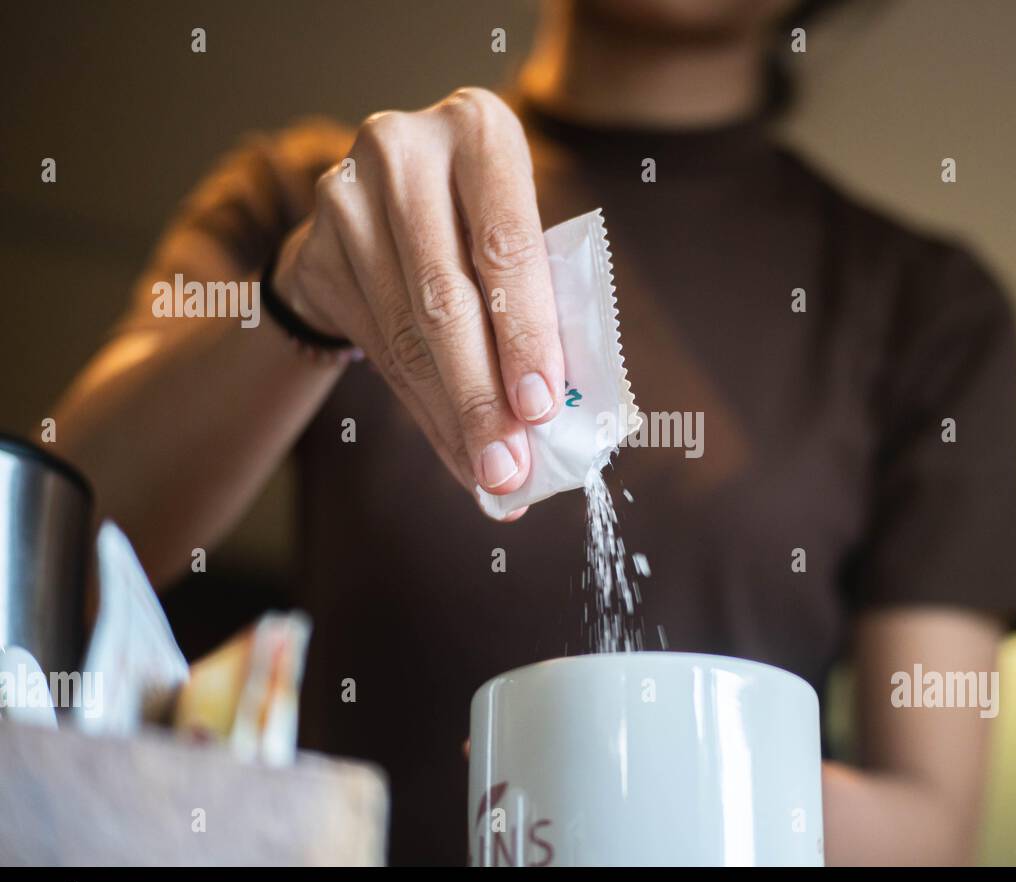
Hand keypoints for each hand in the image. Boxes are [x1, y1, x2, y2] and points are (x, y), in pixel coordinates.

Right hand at [271, 88, 563, 517]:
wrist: (377, 209)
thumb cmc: (477, 225)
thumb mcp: (514, 233)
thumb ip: (538, 299)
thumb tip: (558, 416)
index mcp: (478, 130)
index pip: (505, 243)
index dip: (525, 331)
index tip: (543, 407)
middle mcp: (403, 151)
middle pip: (446, 298)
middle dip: (483, 396)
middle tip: (510, 467)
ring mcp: (347, 198)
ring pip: (407, 336)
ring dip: (452, 419)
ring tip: (490, 475)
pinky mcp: (314, 251)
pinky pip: (378, 353)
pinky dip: (424, 412)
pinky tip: (454, 451)